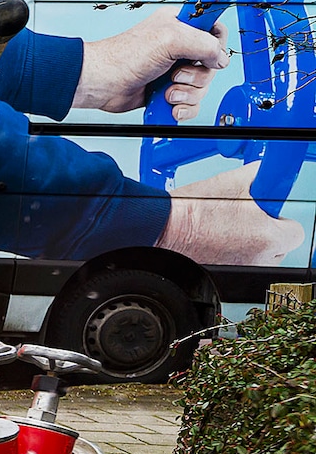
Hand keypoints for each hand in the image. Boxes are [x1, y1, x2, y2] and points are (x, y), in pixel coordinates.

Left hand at [73, 7, 228, 117]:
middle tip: (175, 74)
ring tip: (166, 91)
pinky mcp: (168, 91)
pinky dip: (183, 107)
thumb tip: (221, 58)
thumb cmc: (123, 57)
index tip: (206, 55)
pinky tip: (169, 105)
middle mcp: (180, 48)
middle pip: (212, 65)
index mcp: (180, 26)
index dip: (216, 45)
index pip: (215, 31)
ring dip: (187, 93)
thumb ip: (203, 43)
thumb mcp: (169, 39)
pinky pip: (190, 103)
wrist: (101, 84)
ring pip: (202, 87)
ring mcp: (174, 71)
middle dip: (196, 76)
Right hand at [161, 166, 303, 264]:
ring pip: (258, 259)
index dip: (279, 220)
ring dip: (248, 247)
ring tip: (224, 232)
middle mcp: (259, 260)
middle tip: (242, 220)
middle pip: (278, 248)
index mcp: (268, 236)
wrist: (160, 230)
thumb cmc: (190, 210)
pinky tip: (214, 243)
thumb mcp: (232, 181)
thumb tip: (268, 174)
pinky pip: (238, 267)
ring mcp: (241, 272)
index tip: (266, 213)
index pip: (294, 231)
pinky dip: (230, 257)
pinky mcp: (224, 279)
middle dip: (265, 233)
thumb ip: (260, 177)